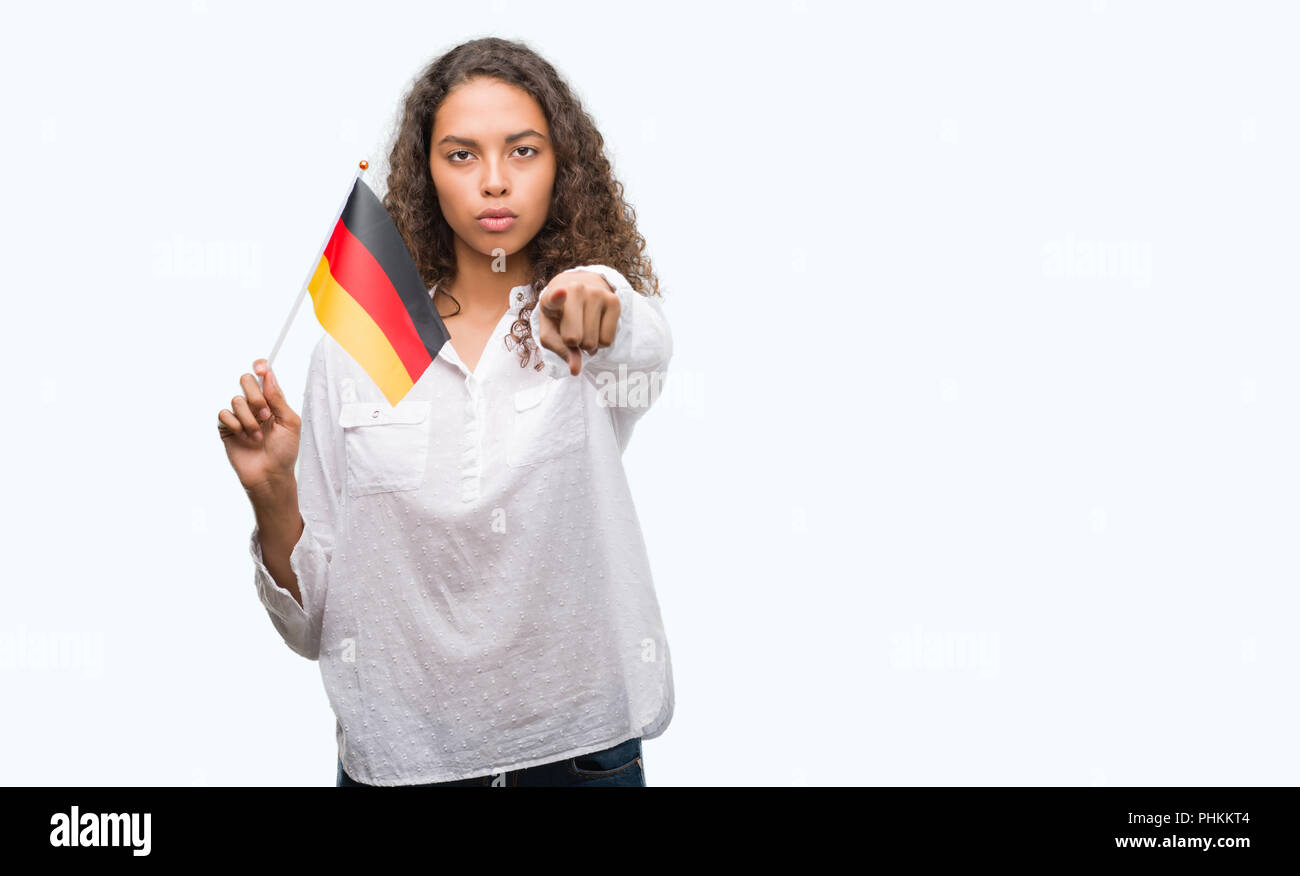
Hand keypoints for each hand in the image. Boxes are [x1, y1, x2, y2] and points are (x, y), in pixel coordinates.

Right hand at [218, 358, 301, 495]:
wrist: (270, 474)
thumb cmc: (284, 451)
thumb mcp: (290, 422)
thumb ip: (278, 399)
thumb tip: (269, 375)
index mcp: (272, 400)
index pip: (263, 376)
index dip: (260, 367)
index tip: (261, 367)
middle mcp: (254, 405)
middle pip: (245, 380)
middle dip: (255, 396)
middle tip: (265, 415)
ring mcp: (240, 415)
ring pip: (236, 399)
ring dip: (249, 419)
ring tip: (258, 436)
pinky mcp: (226, 427)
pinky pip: (224, 414)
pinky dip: (235, 425)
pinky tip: (244, 438)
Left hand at [536, 270, 619, 375]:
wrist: (580, 289)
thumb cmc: (560, 317)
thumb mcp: (551, 332)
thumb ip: (560, 351)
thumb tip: (576, 370)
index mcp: (551, 298)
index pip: (554, 298)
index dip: (557, 297)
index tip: (560, 293)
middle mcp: (575, 290)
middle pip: (575, 340)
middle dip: (574, 344)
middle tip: (573, 330)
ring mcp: (597, 294)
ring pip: (593, 342)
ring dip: (588, 344)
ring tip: (585, 328)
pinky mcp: (614, 301)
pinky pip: (608, 340)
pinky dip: (601, 343)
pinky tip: (597, 327)